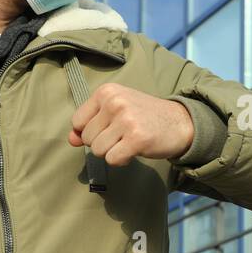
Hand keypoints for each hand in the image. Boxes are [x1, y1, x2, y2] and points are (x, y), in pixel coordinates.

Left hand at [68, 83, 194, 165]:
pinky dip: (122, 160)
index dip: (90, 131)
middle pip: (88, 138)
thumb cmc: (144, 117)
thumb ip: (90, 124)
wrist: (180, 122)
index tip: (109, 128)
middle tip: (123, 135)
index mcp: (107, 92)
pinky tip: (134, 150)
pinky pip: (112, 159)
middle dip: (103, 143)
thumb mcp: (116, 112)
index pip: (77, 121)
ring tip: (129, 142)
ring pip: (98, 150)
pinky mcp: (136, 138)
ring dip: (112, 152)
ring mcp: (126, 120)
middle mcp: (115, 102)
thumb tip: (71, 140)